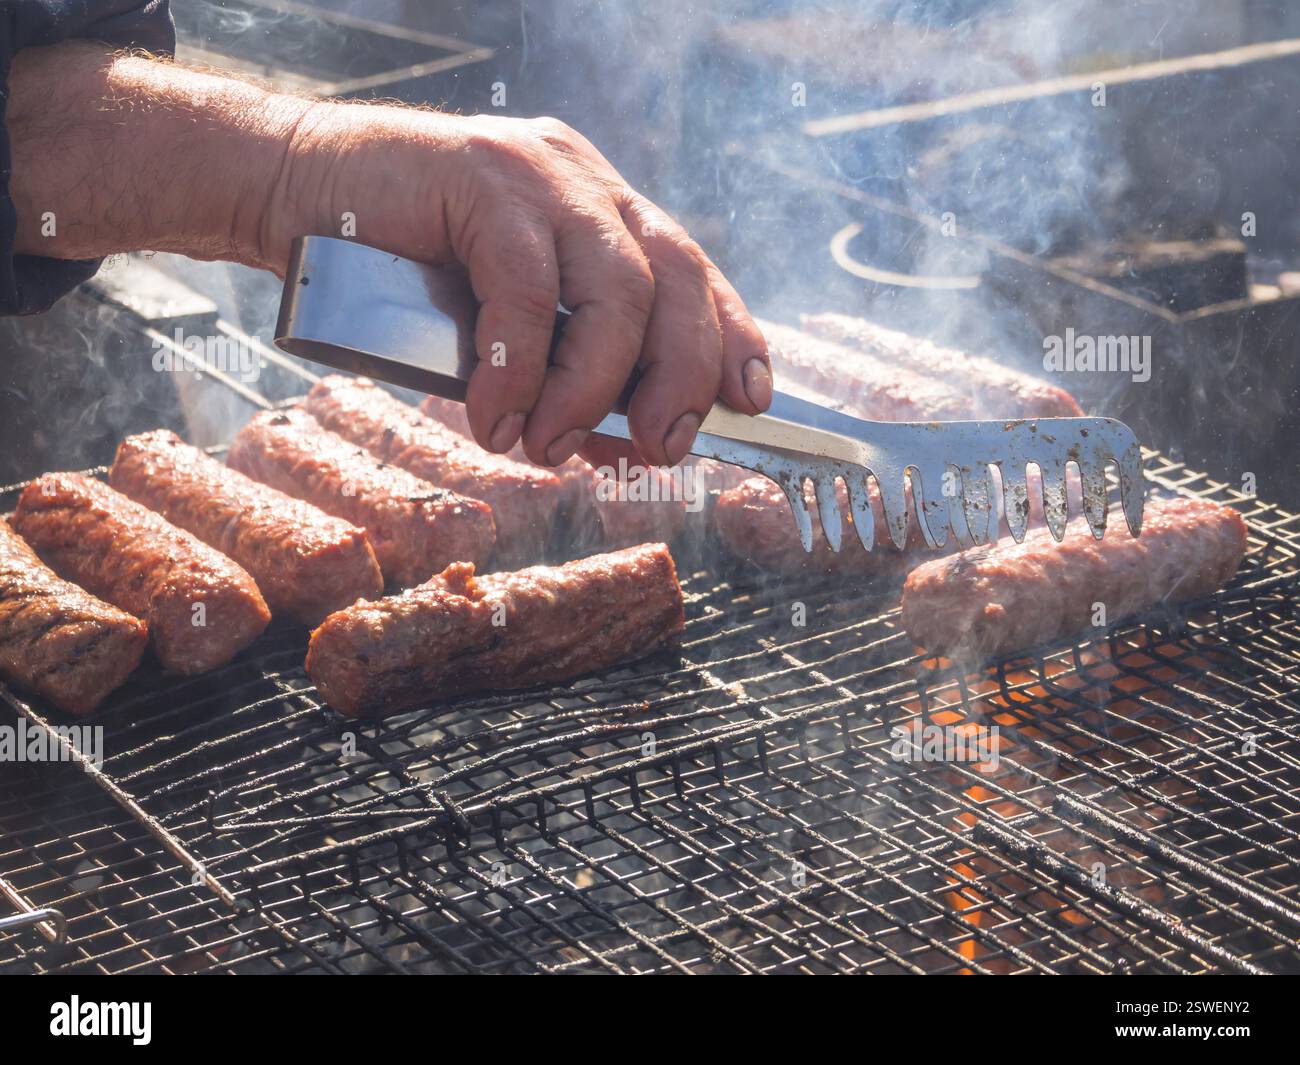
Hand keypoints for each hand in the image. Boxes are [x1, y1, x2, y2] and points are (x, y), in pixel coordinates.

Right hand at [263, 107, 772, 466]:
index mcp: (603, 213)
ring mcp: (539, 172)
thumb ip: (562, 376)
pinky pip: (527, 282)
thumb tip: (612, 447)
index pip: (693, 273)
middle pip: (676, 279)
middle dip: (680, 376)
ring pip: (616, 285)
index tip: (749, 401)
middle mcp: (586, 184)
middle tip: (657, 447)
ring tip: (550, 445)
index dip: (731, 339)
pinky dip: (520, 363)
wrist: (296, 195)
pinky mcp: (482, 173)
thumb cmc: (400, 274)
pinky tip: (496, 413)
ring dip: (591, 385)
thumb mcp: (502, 334)